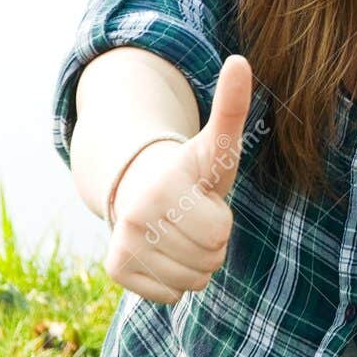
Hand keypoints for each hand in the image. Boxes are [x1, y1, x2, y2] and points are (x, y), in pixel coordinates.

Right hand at [105, 54, 251, 304]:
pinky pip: (169, 296)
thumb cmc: (191, 171)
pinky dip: (173, 282)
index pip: (220, 233)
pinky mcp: (115, 270)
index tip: (202, 199)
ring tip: (179, 234)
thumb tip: (240, 60)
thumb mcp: (216, 143)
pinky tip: (163, 253)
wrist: (142, 188)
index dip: (221, 219)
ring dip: (195, 263)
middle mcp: (136, 216)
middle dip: (211, 243)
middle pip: (209, 259)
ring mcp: (122, 243)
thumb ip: (231, 106)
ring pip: (193, 281)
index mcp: (165, 186)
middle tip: (192, 218)